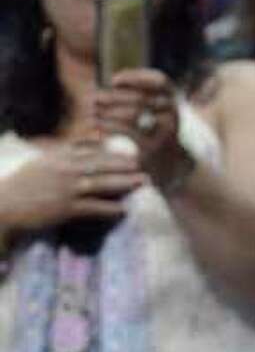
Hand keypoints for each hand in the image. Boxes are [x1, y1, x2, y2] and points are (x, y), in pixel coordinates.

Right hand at [0, 138, 141, 233]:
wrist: (6, 204)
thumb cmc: (24, 184)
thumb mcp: (44, 161)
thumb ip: (67, 151)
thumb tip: (93, 141)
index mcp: (59, 157)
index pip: (91, 152)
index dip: (113, 154)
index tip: (131, 154)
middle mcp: (65, 170)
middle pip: (100, 166)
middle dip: (123, 166)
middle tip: (143, 167)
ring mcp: (66, 189)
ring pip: (100, 184)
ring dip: (123, 183)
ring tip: (141, 183)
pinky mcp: (65, 208)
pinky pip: (92, 207)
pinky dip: (109, 208)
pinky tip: (123, 210)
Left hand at [90, 70, 189, 194]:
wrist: (169, 170)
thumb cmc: (154, 135)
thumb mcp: (154, 113)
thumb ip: (137, 96)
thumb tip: (113, 81)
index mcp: (174, 103)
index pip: (160, 80)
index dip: (136, 76)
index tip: (114, 80)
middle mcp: (174, 116)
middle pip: (141, 97)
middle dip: (113, 96)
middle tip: (93, 96)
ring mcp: (164, 134)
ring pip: (134, 112)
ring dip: (108, 108)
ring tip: (91, 109)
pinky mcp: (152, 149)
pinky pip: (127, 131)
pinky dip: (107, 124)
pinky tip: (94, 123)